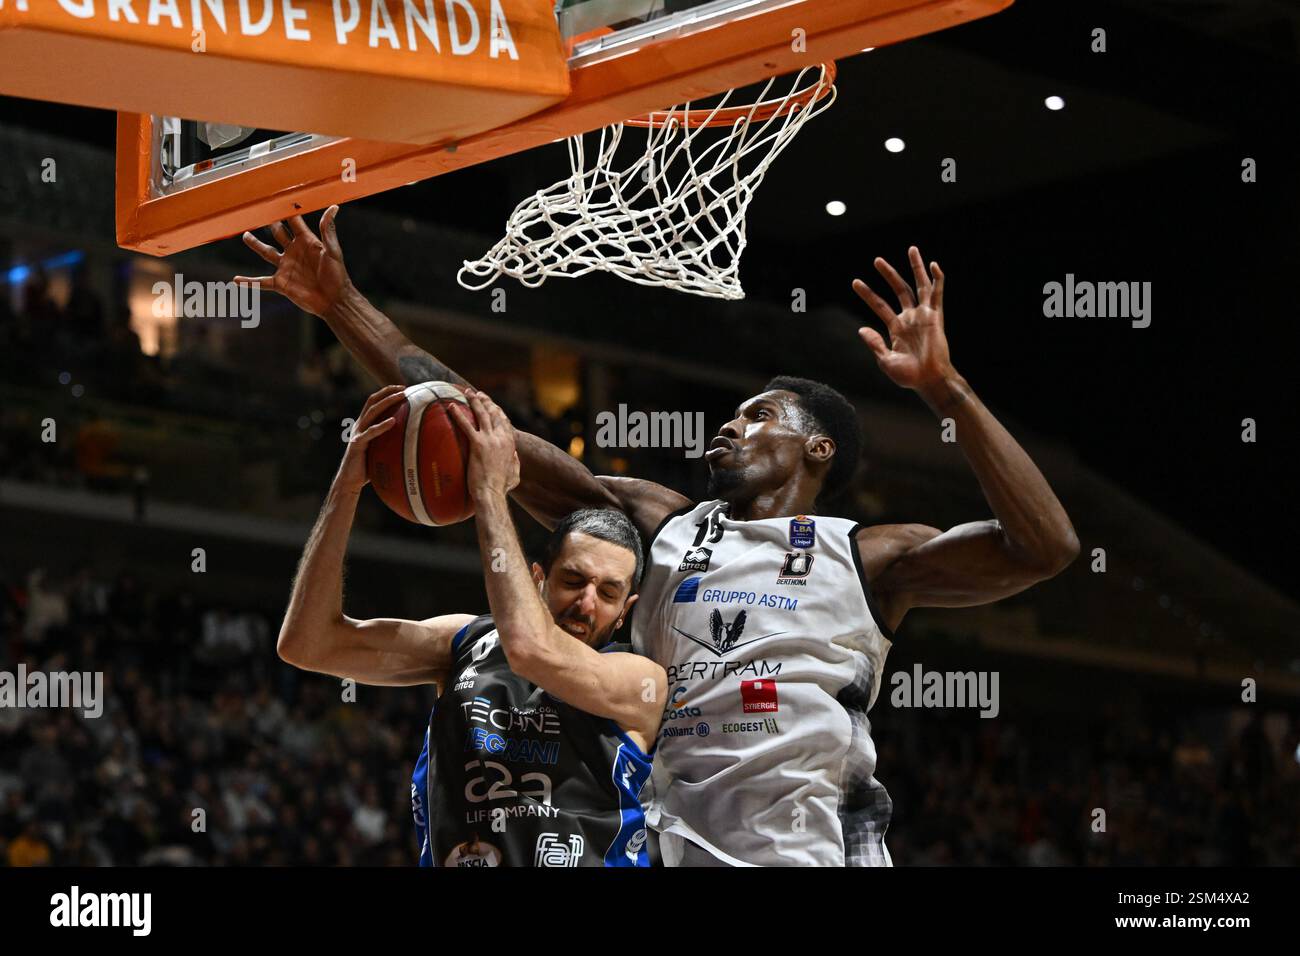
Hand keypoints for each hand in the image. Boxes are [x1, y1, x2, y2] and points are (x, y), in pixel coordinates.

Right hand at [235, 206, 352, 316]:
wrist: (334, 301)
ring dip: (255, 244)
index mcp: (306, 241)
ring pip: (266, 252)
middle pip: (278, 233)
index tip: (274, 197)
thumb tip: (333, 207)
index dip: (285, 209)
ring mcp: (286, 267)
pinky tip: (236, 280)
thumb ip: (327, 229)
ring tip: (246, 235)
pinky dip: (248, 282)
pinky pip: (261, 282)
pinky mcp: (281, 283)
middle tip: (257, 211)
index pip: (293, 221)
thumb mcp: (332, 251)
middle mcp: (294, 252)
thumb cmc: (337, 275)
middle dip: (269, 223)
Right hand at [335, 385, 407, 493]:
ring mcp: (358, 434)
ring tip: (402, 397)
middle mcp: (359, 426)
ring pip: (372, 412)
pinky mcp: (358, 444)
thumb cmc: (367, 467)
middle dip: (388, 392)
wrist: (350, 481)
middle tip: (404, 388)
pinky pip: (371, 433)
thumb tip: (410, 440)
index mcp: (363, 425)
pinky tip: (393, 421)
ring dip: (388, 402)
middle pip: (373, 402)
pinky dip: (382, 426)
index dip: (386, 392)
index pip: (373, 402)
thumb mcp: (379, 450)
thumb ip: (388, 441)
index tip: (402, 388)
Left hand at [448, 391, 519, 502]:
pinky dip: (458, 414)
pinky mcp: (478, 444)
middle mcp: (501, 437)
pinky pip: (466, 425)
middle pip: (494, 413)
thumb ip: (515, 462)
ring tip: (467, 392)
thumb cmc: (501, 488)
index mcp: (510, 443)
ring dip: (475, 401)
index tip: (492, 405)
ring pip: (482, 414)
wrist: (492, 492)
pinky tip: (450, 406)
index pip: (504, 422)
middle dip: (486, 401)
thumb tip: (514, 455)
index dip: (498, 411)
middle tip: (478, 394)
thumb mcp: (515, 474)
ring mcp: (490, 439)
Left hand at [852, 246, 953, 390]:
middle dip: (888, 274)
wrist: (929, 380)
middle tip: (877, 260)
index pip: (879, 305)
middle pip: (898, 289)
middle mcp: (910, 318)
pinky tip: (934, 265)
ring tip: (911, 249)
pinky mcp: (936, 317)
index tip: (855, 282)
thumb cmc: (908, 375)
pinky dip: (937, 279)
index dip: (867, 293)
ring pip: (919, 286)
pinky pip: (937, 295)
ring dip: (916, 268)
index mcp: (896, 328)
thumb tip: (861, 329)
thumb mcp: (885, 361)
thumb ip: (874, 344)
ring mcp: (923, 315)